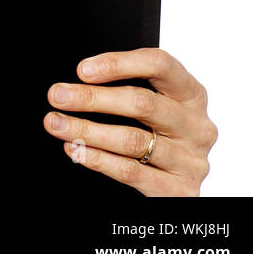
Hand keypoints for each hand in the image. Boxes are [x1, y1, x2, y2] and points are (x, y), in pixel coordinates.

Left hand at [43, 47, 215, 195]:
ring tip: (56, 123)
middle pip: (143, 103)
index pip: (160, 65)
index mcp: (192, 94)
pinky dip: (98, 159)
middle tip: (57, 95)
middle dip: (92, 98)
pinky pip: (131, 171)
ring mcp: (192, 160)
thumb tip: (76, 82)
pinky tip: (75, 149)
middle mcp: (197, 126)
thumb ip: (126, 88)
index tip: (82, 70)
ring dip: (86, 130)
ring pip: (132, 139)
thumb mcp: (151, 106)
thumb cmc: (156, 134)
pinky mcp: (180, 189)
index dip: (119, 63)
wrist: (177, 186)